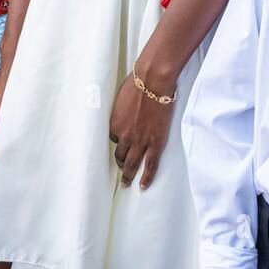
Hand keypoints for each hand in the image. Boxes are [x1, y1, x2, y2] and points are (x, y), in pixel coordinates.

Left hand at [108, 72, 174, 189]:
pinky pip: (150, 166)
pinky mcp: (155, 144)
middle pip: (119, 155)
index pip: (113, 138)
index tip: (122, 141)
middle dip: (119, 164)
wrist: (153, 82)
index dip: (118, 139)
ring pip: (131, 164)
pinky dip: (146, 178)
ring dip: (128, 176)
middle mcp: (124, 136)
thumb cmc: (137, 84)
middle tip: (120, 171)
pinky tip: (143, 186)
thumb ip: (120, 111)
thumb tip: (123, 113)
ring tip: (126, 184)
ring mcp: (140, 142)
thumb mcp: (120, 98)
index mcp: (114, 124)